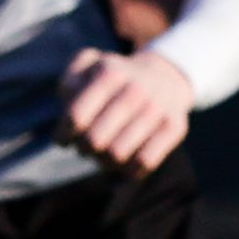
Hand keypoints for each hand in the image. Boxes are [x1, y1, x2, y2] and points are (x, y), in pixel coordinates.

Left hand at [59, 44, 198, 175]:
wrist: (164, 76)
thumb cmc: (114, 80)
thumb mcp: (87, 67)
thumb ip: (69, 82)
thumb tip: (70, 106)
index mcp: (109, 73)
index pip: (76, 117)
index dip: (64, 135)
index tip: (64, 139)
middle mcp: (135, 89)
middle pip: (95, 141)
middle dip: (83, 148)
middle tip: (85, 146)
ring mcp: (157, 108)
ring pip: (117, 155)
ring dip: (104, 161)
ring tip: (103, 153)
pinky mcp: (175, 126)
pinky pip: (145, 162)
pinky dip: (129, 171)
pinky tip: (124, 163)